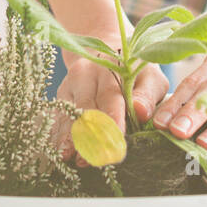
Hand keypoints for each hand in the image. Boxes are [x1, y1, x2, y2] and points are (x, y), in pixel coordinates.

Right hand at [51, 20, 169, 162]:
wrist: (106, 46)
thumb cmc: (134, 70)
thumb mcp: (149, 76)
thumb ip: (147, 95)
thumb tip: (141, 113)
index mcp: (113, 67)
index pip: (111, 96)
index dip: (113, 120)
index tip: (116, 141)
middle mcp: (88, 73)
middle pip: (86, 107)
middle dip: (90, 135)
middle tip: (95, 159)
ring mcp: (71, 81)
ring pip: (69, 112)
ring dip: (71, 138)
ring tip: (76, 160)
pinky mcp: (62, 92)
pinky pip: (58, 115)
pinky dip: (59, 135)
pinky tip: (62, 153)